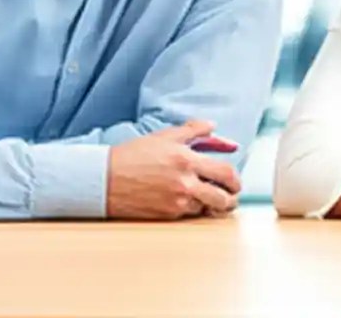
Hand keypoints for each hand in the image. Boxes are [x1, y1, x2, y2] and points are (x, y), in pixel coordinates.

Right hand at [106, 120, 242, 219]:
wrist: (105, 179)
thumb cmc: (133, 155)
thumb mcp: (165, 136)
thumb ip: (194, 130)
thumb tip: (214, 126)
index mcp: (187, 160)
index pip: (227, 173)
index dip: (236, 180)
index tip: (235, 182)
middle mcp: (185, 183)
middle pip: (224, 198)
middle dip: (231, 199)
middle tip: (230, 197)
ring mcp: (176, 201)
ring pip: (208, 209)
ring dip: (212, 205)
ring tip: (210, 200)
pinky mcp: (167, 215)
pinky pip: (190, 215)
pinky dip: (193, 209)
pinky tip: (188, 202)